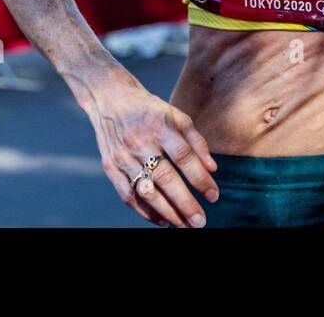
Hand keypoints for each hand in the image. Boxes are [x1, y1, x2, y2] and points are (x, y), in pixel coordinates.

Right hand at [85, 70, 219, 226]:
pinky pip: (128, 195)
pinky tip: (161, 220)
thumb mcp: (175, 116)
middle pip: (165, 178)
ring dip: (167, 212)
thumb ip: (196, 141)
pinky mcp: (110, 166)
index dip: (200, 178)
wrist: (109, 99)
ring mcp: (122, 155)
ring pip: (146, 190)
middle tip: (200, 222)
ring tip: (183, 225)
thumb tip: (212, 169)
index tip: (214, 196)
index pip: (184, 156)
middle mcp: (139, 141)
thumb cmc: (150, 110)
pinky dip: (145, 211)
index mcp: (159, 125)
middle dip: (185, 203)